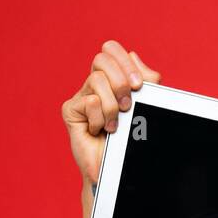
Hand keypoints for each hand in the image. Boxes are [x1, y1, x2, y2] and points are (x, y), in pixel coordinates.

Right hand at [61, 39, 161, 185]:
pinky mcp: (70, 110)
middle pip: (102, 59)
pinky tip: (100, 132)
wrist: (119, 168)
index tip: (139, 85)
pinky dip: (101, 119)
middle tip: (128, 106)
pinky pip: (89, 102)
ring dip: (113, 107)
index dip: (124, 61)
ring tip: (114, 126)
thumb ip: (147, 80)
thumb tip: (134, 55)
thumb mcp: (147, 106)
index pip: (111, 49)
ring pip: (97, 81)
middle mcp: (94, 84)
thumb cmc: (133, 139)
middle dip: (121, 82)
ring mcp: (80, 95)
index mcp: (112, 78)